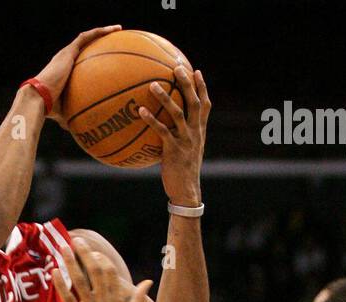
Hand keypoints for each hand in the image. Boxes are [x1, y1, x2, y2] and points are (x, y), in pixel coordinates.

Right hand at [34, 26, 121, 126]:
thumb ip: (74, 117)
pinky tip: (113, 30)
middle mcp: (64, 60)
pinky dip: (99, 32)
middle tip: (114, 43)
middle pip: (84, 48)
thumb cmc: (49, 110)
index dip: (90, 61)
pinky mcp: (68, 51)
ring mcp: (66, 54)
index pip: (78, 63)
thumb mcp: (65, 115)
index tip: (102, 62)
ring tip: (118, 30)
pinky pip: (86, 38)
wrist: (38, 98)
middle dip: (99, 44)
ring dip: (102, 33)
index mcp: (63, 73)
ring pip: (87, 39)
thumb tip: (81, 131)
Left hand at [52, 238, 151, 301]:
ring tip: (62, 249)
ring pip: (79, 280)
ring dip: (70, 263)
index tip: (90, 252)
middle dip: (84, 253)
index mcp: (116, 299)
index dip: (99, 258)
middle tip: (75, 241)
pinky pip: (68, 298)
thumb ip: (139, 299)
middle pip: (94, 270)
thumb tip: (148, 282)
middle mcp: (104, 301)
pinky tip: (54, 272)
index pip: (109, 271)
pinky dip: (61, 284)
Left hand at [139, 65, 209, 205]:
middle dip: (186, 83)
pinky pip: (161, 131)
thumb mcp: (187, 152)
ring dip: (165, 97)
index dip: (202, 87)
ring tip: (153, 84)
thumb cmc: (183, 172)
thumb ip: (181, 137)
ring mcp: (185, 140)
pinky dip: (151, 120)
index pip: (205, 105)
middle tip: (177, 67)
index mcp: (200, 131)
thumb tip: (167, 128)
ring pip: (177, 113)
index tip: (196, 71)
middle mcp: (195, 132)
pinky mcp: (173, 149)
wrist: (186, 191)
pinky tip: (140, 111)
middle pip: (194, 102)